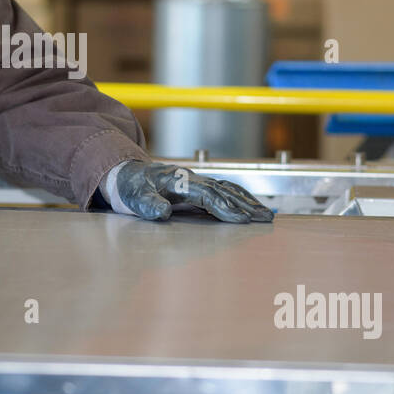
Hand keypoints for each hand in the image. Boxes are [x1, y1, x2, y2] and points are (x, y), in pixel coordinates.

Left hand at [115, 161, 273, 223]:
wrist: (128, 175)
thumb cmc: (131, 187)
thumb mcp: (134, 198)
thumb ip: (148, 205)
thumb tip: (163, 211)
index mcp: (179, 180)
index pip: (208, 194)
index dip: (224, 207)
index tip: (241, 219)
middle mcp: (191, 178)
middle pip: (224, 191)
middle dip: (245, 205)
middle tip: (264, 218)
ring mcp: (196, 181)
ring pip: (227, 189)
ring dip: (247, 201)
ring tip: (265, 214)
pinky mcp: (198, 187)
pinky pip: (223, 191)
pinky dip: (239, 197)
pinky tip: (250, 207)